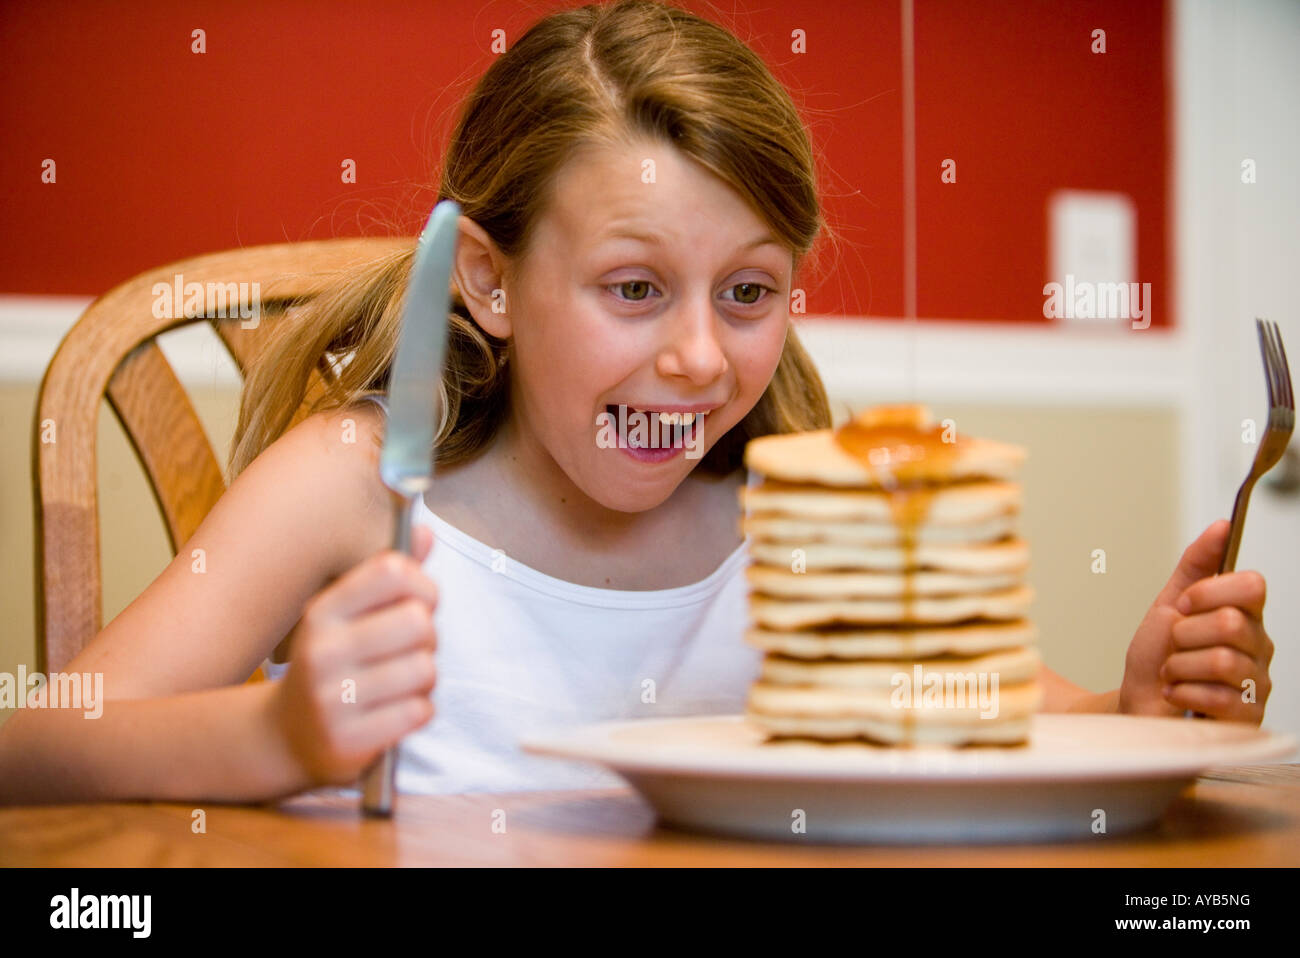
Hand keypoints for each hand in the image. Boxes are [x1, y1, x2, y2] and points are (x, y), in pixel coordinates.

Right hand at [271, 524, 437, 786]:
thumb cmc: (334, 664)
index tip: (419, 604)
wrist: (286, 736)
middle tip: (411, 650)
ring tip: (401, 683)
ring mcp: (332, 698)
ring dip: (425, 679)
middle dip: (428, 637)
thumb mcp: (349, 616)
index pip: (394, 572)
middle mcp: (323, 650)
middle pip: (418, 621)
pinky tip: (394, 711)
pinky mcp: (347, 740)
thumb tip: (426, 531)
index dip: (424, 586)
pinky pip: (419, 711)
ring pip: (425, 669)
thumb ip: (389, 577)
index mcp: (323, 611)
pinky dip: (418, 711)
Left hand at [1120, 519, 1272, 723]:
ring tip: (1174, 673)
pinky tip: (1177, 695)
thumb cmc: (1155, 658)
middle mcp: (1258, 647)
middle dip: (1184, 635)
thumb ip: (1196, 565)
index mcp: (1245, 616)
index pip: (1252, 586)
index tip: (1182, 606)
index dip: (1208, 593)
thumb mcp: (1169, 604)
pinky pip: (1218, 696)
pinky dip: (1182, 693)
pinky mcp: (1247, 718)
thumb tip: (1222, 525)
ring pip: (1222, 660)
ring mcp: (1256, 684)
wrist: (1137, 702)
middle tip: (1174, 648)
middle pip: (1230, 623)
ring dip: (1180, 667)